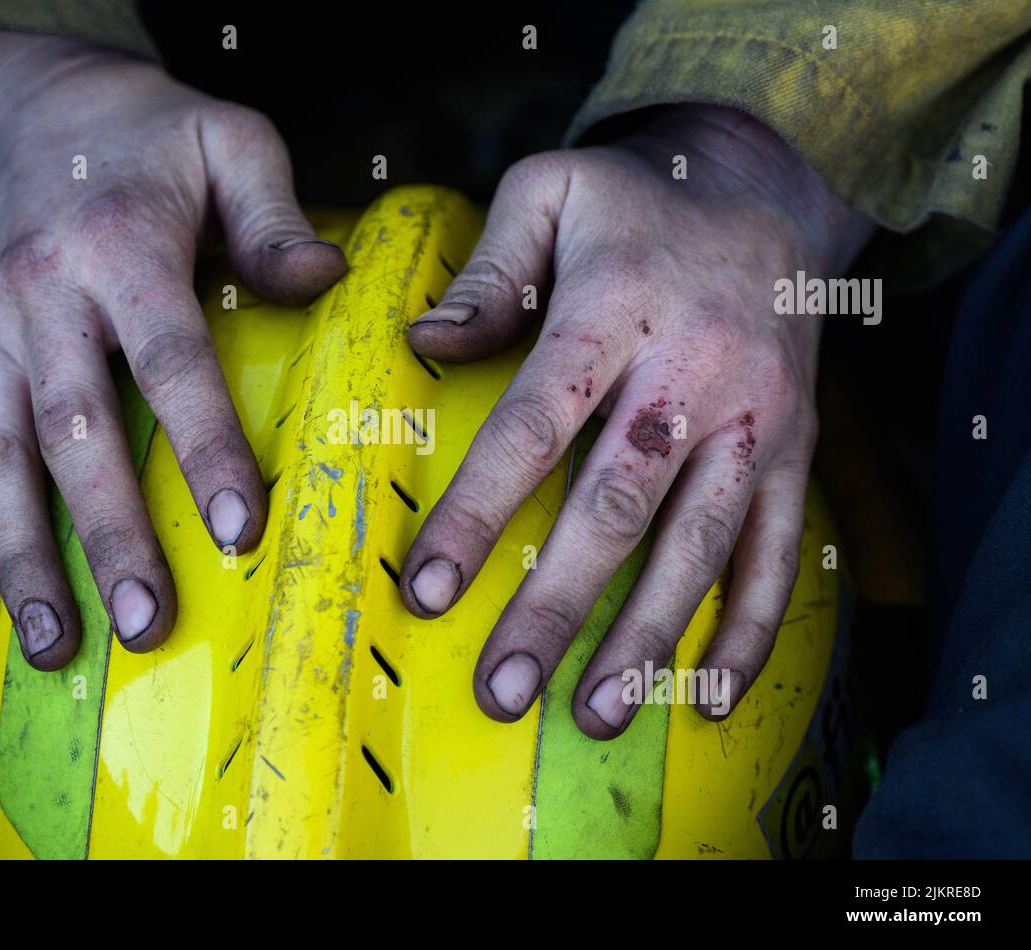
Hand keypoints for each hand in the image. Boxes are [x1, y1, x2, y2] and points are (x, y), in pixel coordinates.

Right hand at [0, 33, 344, 668]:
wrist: (36, 112)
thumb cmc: (152, 138)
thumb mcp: (229, 140)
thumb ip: (274, 214)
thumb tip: (325, 284)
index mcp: (117, 247)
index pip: (167, 360)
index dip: (203, 445)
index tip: (238, 527)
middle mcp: (39, 300)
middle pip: (72, 432)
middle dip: (107, 534)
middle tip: (148, 621)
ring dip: (20, 560)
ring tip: (53, 647)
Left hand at [400, 106, 871, 735]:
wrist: (769, 194)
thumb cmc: (634, 205)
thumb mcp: (549, 192)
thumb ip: (487, 269)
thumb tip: (423, 343)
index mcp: (618, 309)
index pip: (535, 424)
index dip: (480, 512)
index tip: (425, 590)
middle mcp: (694, 372)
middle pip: (617, 506)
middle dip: (557, 606)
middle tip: (500, 689)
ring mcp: (756, 420)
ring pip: (700, 545)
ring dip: (647, 638)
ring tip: (593, 715)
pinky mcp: (796, 452)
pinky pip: (778, 553)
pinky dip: (750, 631)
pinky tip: (705, 696)